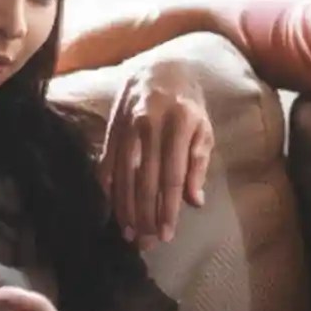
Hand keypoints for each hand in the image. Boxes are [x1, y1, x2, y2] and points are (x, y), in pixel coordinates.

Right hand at [100, 60, 213, 247]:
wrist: (159, 68)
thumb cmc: (188, 104)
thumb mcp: (203, 128)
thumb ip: (198, 164)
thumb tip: (194, 201)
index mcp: (178, 125)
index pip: (171, 177)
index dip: (168, 209)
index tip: (167, 234)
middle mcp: (149, 126)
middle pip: (145, 181)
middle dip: (145, 216)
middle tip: (146, 242)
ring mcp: (126, 126)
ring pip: (123, 176)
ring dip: (125, 208)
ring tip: (129, 233)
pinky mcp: (111, 128)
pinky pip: (106, 164)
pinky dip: (108, 190)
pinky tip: (111, 210)